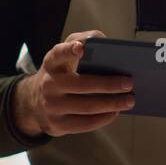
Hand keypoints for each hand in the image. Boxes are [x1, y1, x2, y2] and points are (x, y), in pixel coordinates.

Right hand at [11, 30, 134, 137]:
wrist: (36, 102)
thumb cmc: (61, 74)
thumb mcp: (65, 56)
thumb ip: (83, 41)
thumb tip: (104, 41)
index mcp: (52, 63)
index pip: (58, 54)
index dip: (69, 51)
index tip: (81, 48)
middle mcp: (48, 84)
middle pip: (82, 84)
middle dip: (108, 84)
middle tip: (129, 83)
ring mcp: (51, 106)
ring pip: (87, 106)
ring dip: (112, 104)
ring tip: (129, 100)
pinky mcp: (57, 124)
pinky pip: (85, 124)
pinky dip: (104, 118)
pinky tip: (115, 112)